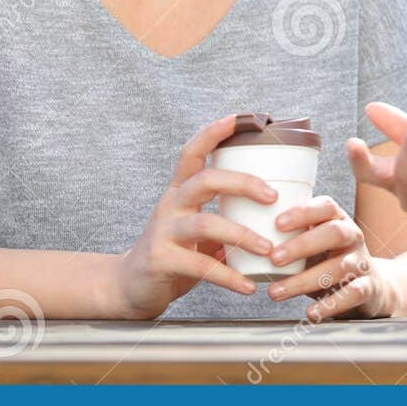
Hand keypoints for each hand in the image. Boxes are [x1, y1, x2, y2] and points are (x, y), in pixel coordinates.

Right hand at [107, 114, 280, 318]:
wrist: (130, 287)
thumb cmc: (174, 252)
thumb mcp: (198, 228)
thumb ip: (225, 216)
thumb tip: (276, 210)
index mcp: (180, 191)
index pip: (194, 152)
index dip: (215, 133)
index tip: (241, 118)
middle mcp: (170, 205)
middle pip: (205, 181)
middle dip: (242, 183)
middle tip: (272, 196)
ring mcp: (163, 232)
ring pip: (204, 223)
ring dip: (241, 235)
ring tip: (267, 249)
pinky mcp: (161, 261)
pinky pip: (200, 266)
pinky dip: (228, 276)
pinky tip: (248, 286)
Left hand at [264, 195, 395, 319]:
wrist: (371, 287)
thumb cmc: (328, 261)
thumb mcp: (313, 244)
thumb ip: (289, 238)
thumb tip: (242, 237)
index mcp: (338, 219)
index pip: (325, 207)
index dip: (302, 212)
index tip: (277, 223)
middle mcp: (353, 237)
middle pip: (334, 233)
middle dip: (302, 245)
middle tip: (274, 259)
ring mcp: (362, 262)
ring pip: (338, 268)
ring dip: (304, 281)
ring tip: (276, 292)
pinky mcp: (368, 288)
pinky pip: (352, 294)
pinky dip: (331, 304)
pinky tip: (310, 313)